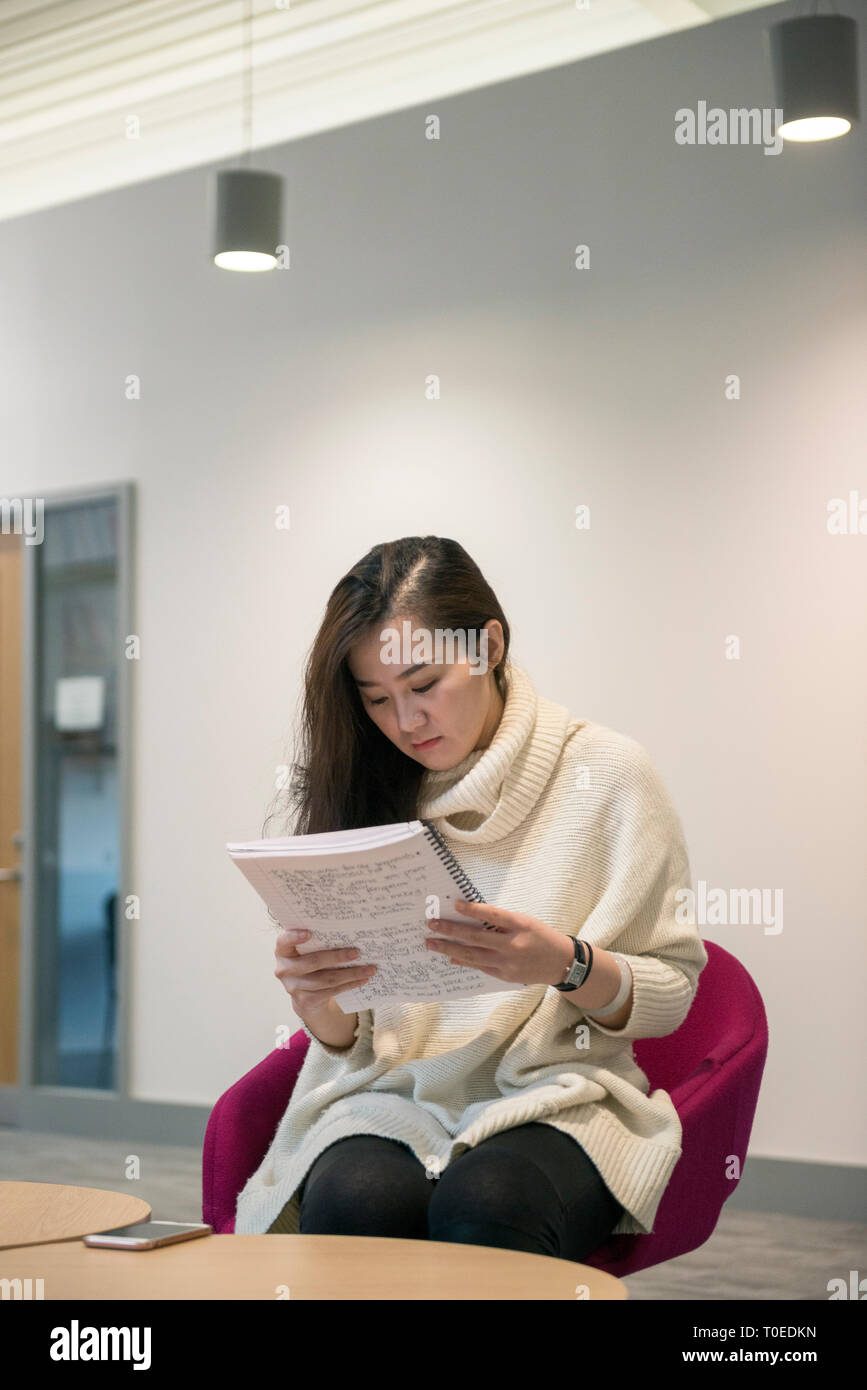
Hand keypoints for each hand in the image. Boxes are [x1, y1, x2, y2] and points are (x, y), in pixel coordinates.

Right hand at [274, 928, 377, 1017]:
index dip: (294, 937)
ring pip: (326, 979)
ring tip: (369, 969)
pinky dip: (350, 984)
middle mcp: (284, 969)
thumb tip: (347, 930)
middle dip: (337, 957)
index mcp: (283, 951)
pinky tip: (362, 979)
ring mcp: (293, 987)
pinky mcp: (306, 1001)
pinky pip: (331, 991)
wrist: (305, 995)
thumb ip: (317, 941)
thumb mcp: (307, 950)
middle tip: (357, 952)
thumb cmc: (309, 962)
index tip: (310, 932)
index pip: (284, 941)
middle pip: (313, 962)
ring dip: (350, 974)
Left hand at [424, 900, 573, 986]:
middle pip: (476, 937)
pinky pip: (479, 967)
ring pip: (472, 955)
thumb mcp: (525, 921)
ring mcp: (507, 963)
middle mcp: (512, 945)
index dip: (472, 909)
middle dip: (451, 931)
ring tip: (432, 943)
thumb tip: (472, 919)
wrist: (561, 962)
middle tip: (432, 925)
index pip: (492, 915)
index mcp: (520, 925)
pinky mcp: (504, 976)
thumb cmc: (541, 936)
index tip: (454, 904)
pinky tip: (450, 956)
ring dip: (449, 948)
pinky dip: (463, 961)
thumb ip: (501, 921)